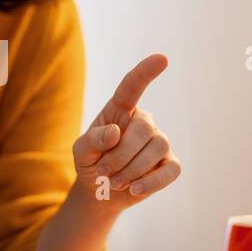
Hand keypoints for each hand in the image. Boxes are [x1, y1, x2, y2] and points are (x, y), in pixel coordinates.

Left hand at [72, 54, 180, 208]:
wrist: (100, 192)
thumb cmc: (91, 163)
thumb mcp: (81, 152)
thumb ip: (92, 140)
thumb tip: (116, 132)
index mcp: (120, 110)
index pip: (132, 87)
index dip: (146, 72)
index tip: (162, 58)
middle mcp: (144, 122)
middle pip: (144, 129)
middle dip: (121, 154)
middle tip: (103, 171)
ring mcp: (160, 142)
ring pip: (157, 148)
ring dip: (132, 170)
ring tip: (115, 181)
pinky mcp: (170, 164)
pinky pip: (170, 170)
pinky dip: (152, 182)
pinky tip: (135, 189)